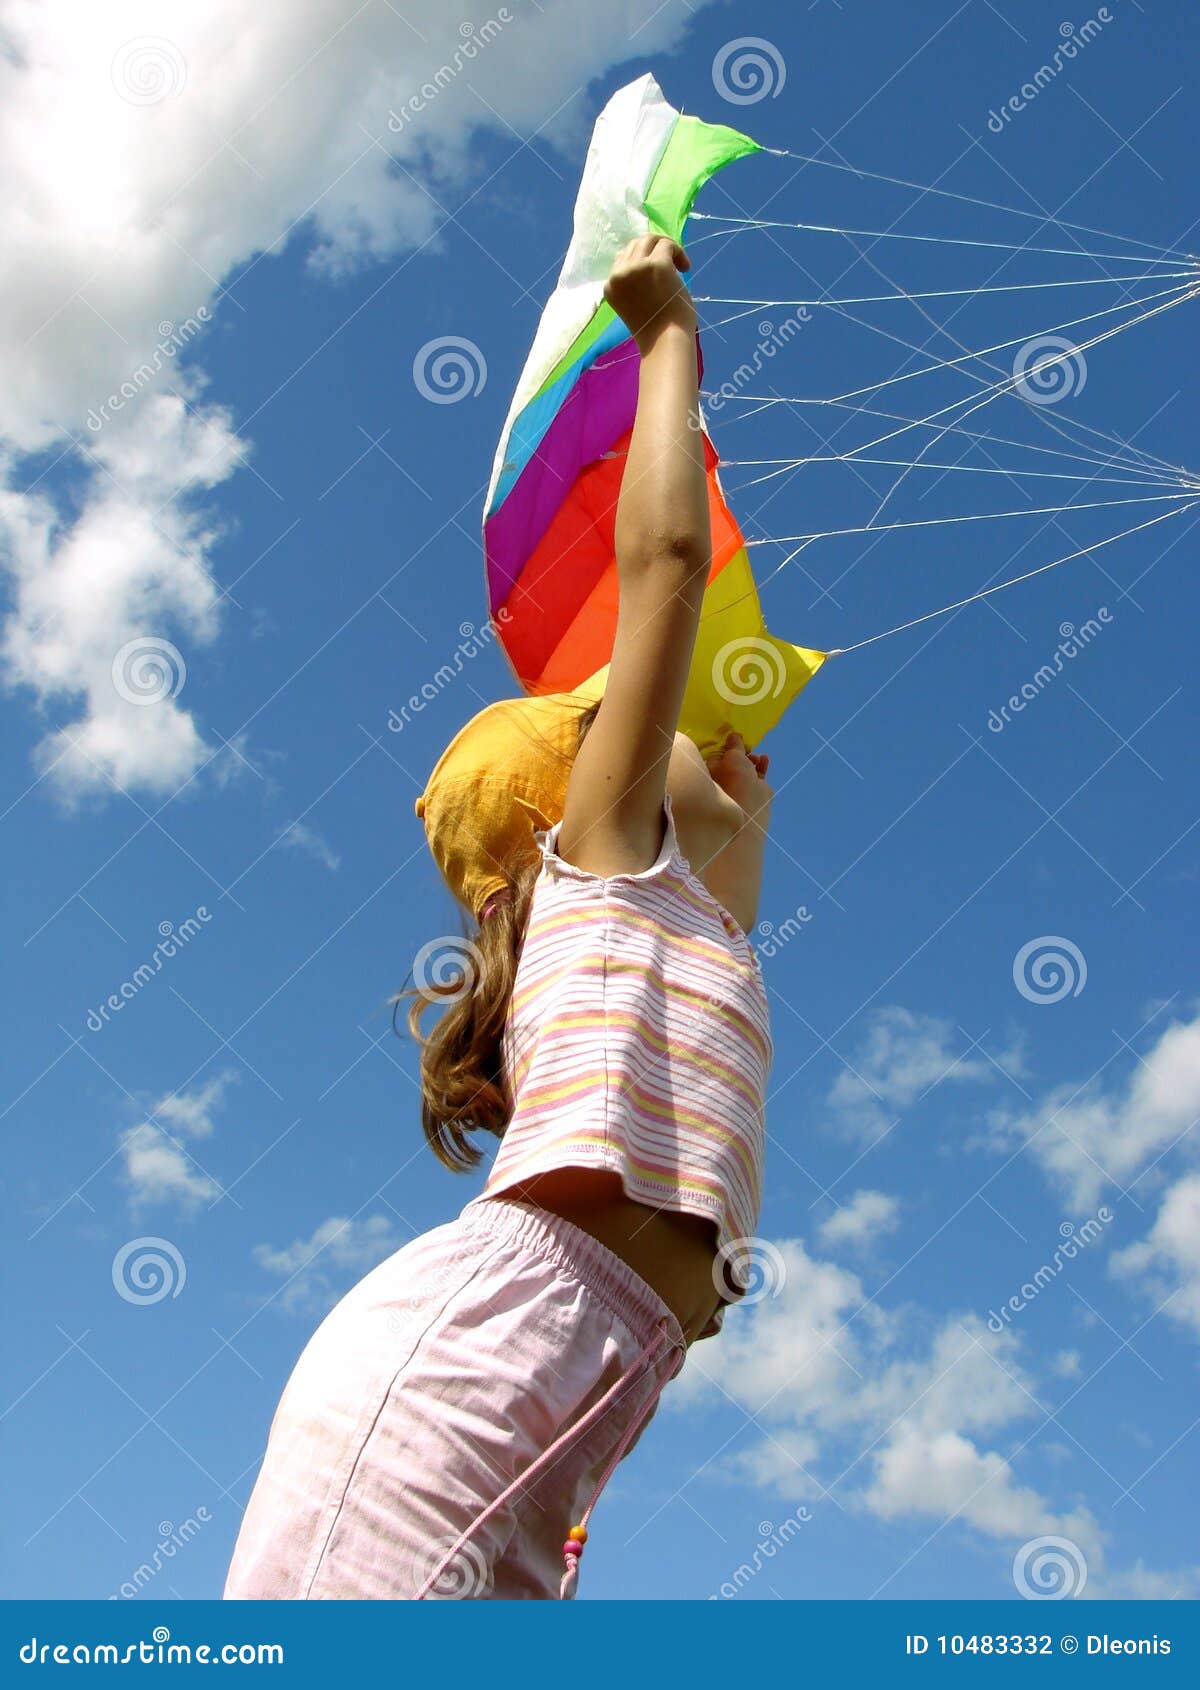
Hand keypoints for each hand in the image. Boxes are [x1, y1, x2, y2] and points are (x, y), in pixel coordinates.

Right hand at [604, 235, 695, 350]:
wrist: (665, 342)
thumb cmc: (656, 329)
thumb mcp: (635, 302)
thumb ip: (635, 281)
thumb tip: (648, 254)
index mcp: (610, 286)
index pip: (622, 258)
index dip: (642, 260)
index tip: (657, 271)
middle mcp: (618, 275)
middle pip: (634, 244)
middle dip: (654, 249)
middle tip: (671, 263)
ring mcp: (636, 268)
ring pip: (649, 239)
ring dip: (666, 246)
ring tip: (680, 265)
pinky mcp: (656, 264)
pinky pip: (667, 245)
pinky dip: (678, 252)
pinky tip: (686, 268)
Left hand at [706, 730, 772, 825]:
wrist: (750, 807)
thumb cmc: (735, 779)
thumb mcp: (733, 755)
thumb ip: (734, 744)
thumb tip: (733, 735)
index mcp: (713, 771)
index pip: (718, 754)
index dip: (727, 745)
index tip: (735, 738)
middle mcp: (725, 778)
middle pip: (734, 760)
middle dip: (741, 752)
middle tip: (747, 747)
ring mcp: (741, 785)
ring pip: (747, 766)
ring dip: (752, 758)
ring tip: (755, 757)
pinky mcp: (756, 789)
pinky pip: (759, 773)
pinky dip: (762, 765)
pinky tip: (764, 758)